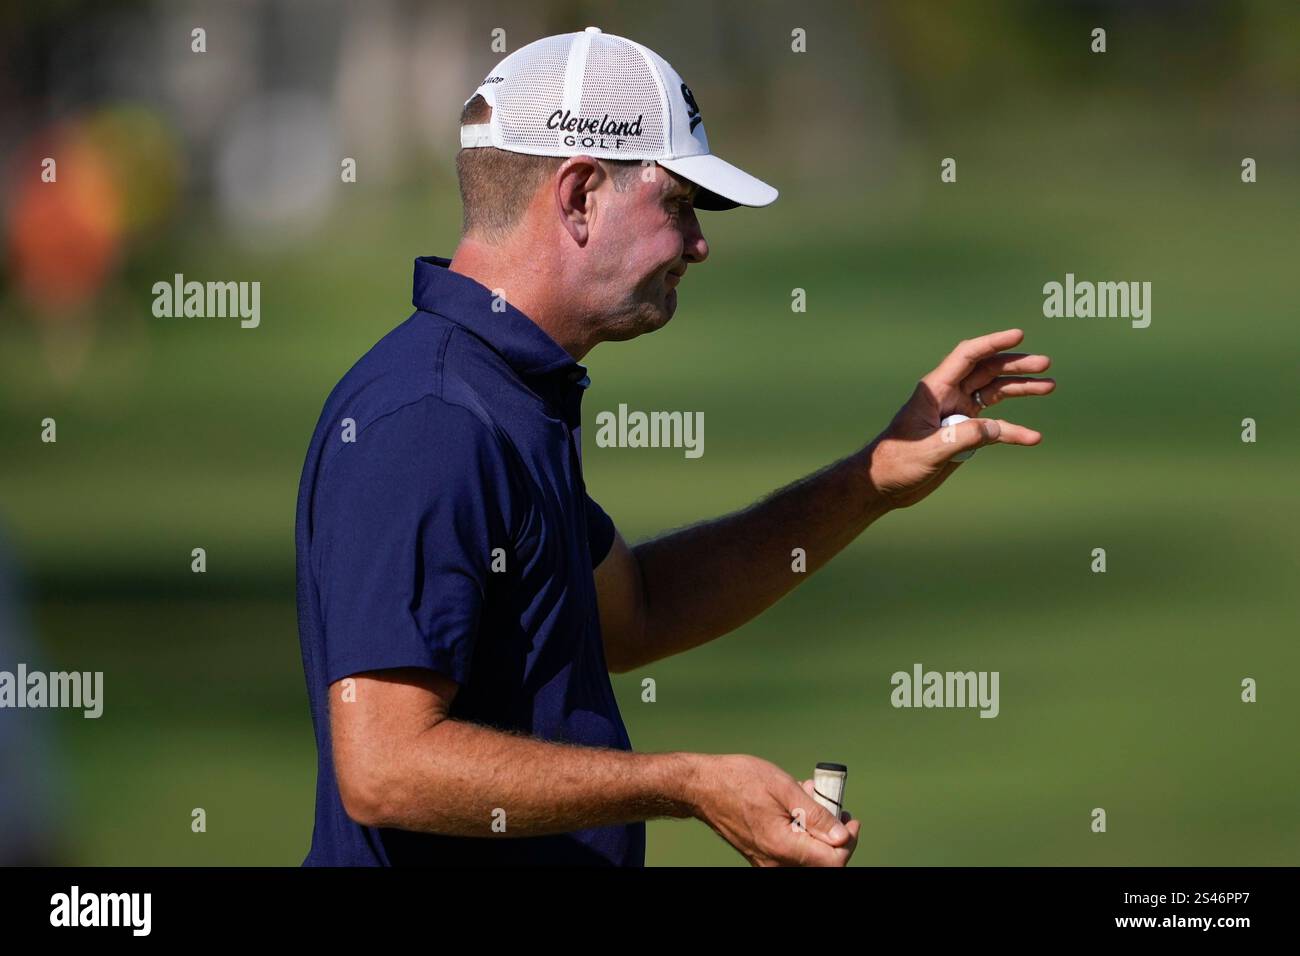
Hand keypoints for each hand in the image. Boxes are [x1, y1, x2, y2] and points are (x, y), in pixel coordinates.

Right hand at [692, 754, 860, 865]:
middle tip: (829, 804)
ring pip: (807, 857)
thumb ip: (814, 814)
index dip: (848, 842)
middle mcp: (775, 862)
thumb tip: (842, 836)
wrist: (702, 787)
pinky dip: (800, 833)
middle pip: (822, 862)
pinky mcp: (762, 856)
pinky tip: (794, 808)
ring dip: (816, 831)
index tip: (849, 818)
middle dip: (833, 834)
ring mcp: (767, 862)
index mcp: (782, 846)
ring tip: (807, 798)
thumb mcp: (783, 787)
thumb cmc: (738, 781)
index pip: (833, 862)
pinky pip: (791, 853)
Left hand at [864, 328, 1053, 509]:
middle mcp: (949, 396)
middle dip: (1015, 365)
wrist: (884, 484)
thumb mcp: (928, 451)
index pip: (967, 356)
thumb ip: (960, 439)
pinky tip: (1033, 437)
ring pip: (994, 392)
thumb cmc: (896, 462)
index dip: (992, 343)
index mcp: (935, 389)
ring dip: (1020, 388)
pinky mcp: (963, 433)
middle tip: (1045, 364)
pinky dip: (1013, 431)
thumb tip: (995, 429)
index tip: (1019, 335)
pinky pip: (994, 426)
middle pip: (987, 371)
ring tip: (1049, 385)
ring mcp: (957, 413)